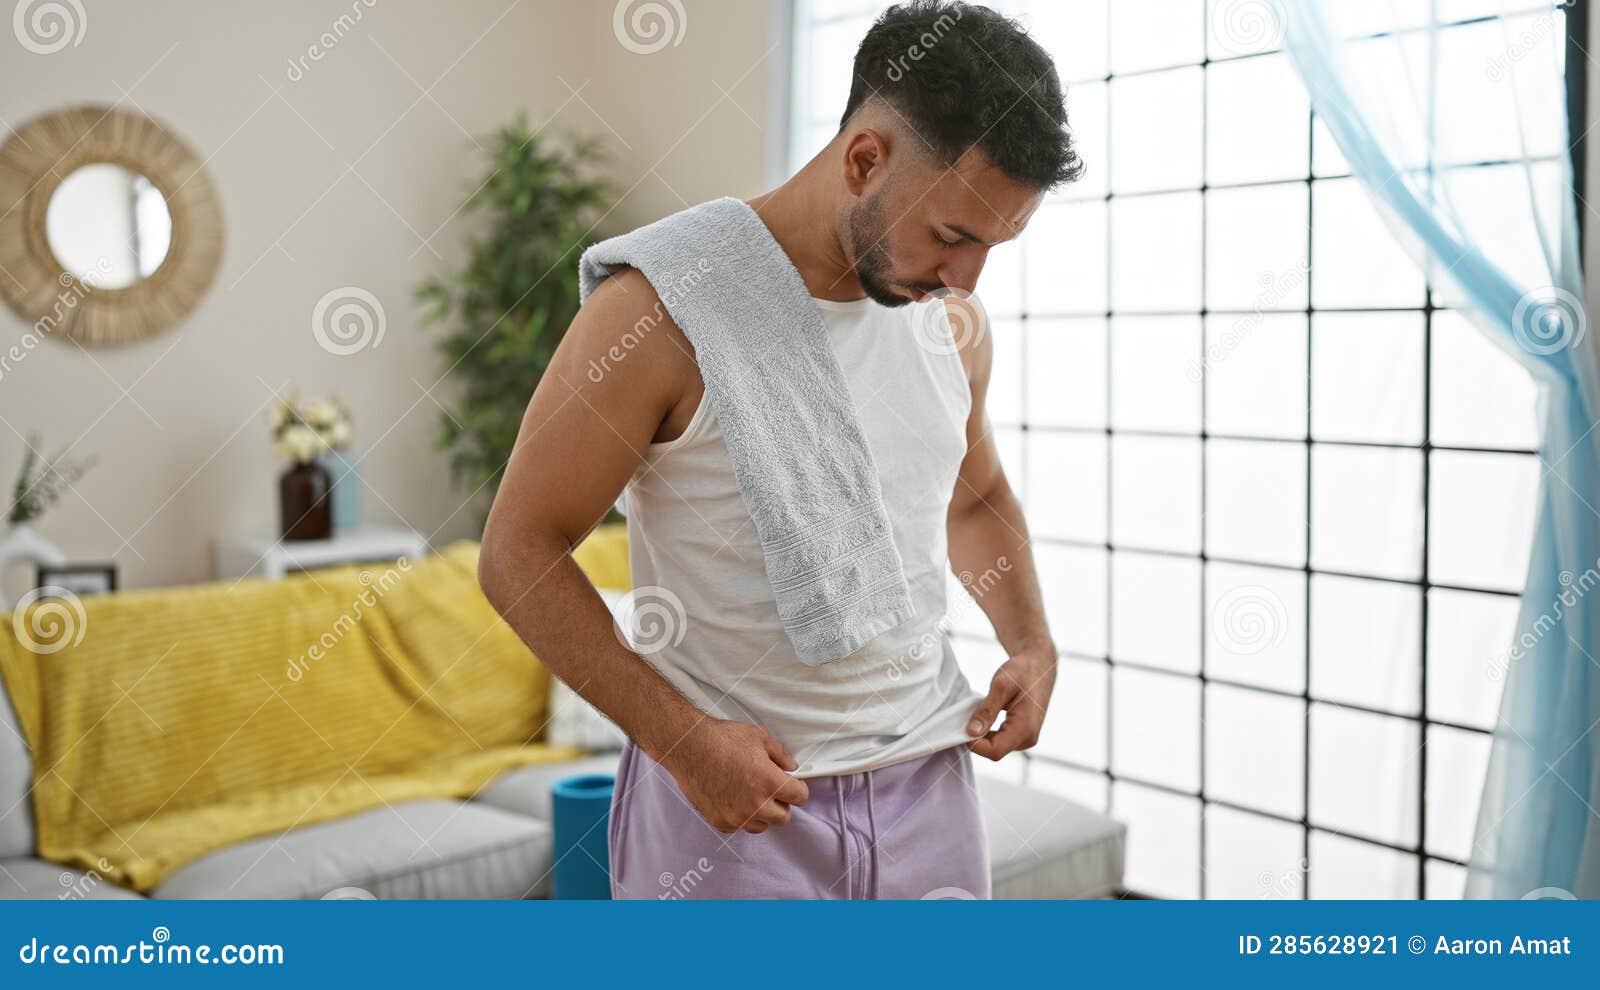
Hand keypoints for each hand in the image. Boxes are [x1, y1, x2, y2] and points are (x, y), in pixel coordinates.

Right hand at [659, 718, 808, 833]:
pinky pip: (739, 827)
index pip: (800, 797)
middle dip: (782, 804)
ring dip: (762, 814)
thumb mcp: (759, 737)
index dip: (798, 788)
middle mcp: (756, 804)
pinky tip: (734, 800)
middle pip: (784, 818)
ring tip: (751, 796)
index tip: (792, 784)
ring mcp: (737, 816)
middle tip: (771, 790)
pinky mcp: (720, 821)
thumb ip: (781, 755)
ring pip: (762, 826)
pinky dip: (740, 817)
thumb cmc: (723, 739)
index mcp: (770, 782)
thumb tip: (791, 768)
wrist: (689, 747)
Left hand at [967, 646, 1056, 760]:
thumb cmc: (1022, 672)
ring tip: (976, 714)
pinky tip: (984, 717)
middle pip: (994, 751)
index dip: (974, 744)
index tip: (960, 728)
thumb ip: (987, 710)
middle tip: (964, 718)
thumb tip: (971, 732)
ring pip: (996, 747)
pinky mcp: (1022, 735)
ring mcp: (1026, 738)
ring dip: (982, 735)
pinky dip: (988, 732)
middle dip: (976, 739)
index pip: (995, 751)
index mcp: (1025, 728)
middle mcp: (1028, 738)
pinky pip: (1000, 740)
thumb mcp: (1001, 686)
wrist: (1039, 666)